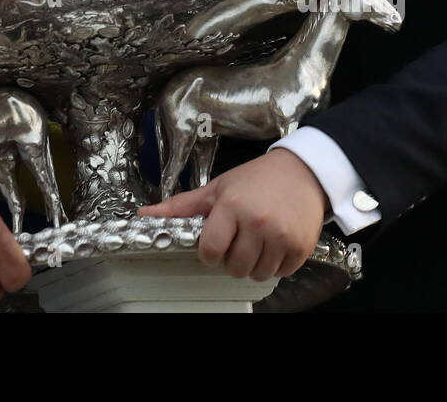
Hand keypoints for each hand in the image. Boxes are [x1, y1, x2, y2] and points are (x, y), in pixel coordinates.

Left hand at [137, 150, 327, 281]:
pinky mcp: (301, 248)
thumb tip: (144, 215)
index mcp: (232, 206)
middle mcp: (258, 222)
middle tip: (239, 237)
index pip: (210, 250)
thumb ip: (182, 206)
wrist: (302, 171)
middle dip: (233, 257)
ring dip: (254, 263)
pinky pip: (280, 273)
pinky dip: (276, 264)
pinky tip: (275, 242)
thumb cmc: (255, 179)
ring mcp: (282, 236)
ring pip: (257, 274)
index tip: (215, 242)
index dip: (209, 251)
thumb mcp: (217, 188)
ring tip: (257, 239)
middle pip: (234, 267)